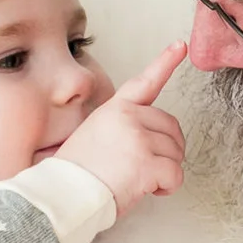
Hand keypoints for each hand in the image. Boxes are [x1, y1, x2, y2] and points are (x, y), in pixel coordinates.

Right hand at [53, 41, 186, 215]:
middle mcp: (128, 118)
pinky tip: (150, 190)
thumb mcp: (92, 135)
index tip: (179, 47)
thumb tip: (143, 137)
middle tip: (148, 166)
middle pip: (171, 127)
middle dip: (168, 149)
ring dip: (166, 170)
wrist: (64, 195)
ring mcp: (138, 138)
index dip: (165, 63)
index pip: (144, 82)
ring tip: (140, 179)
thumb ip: (120, 127)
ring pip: (176, 152)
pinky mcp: (147, 163)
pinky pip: (176, 174)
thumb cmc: (76, 174)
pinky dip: (168, 187)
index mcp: (114, 109)